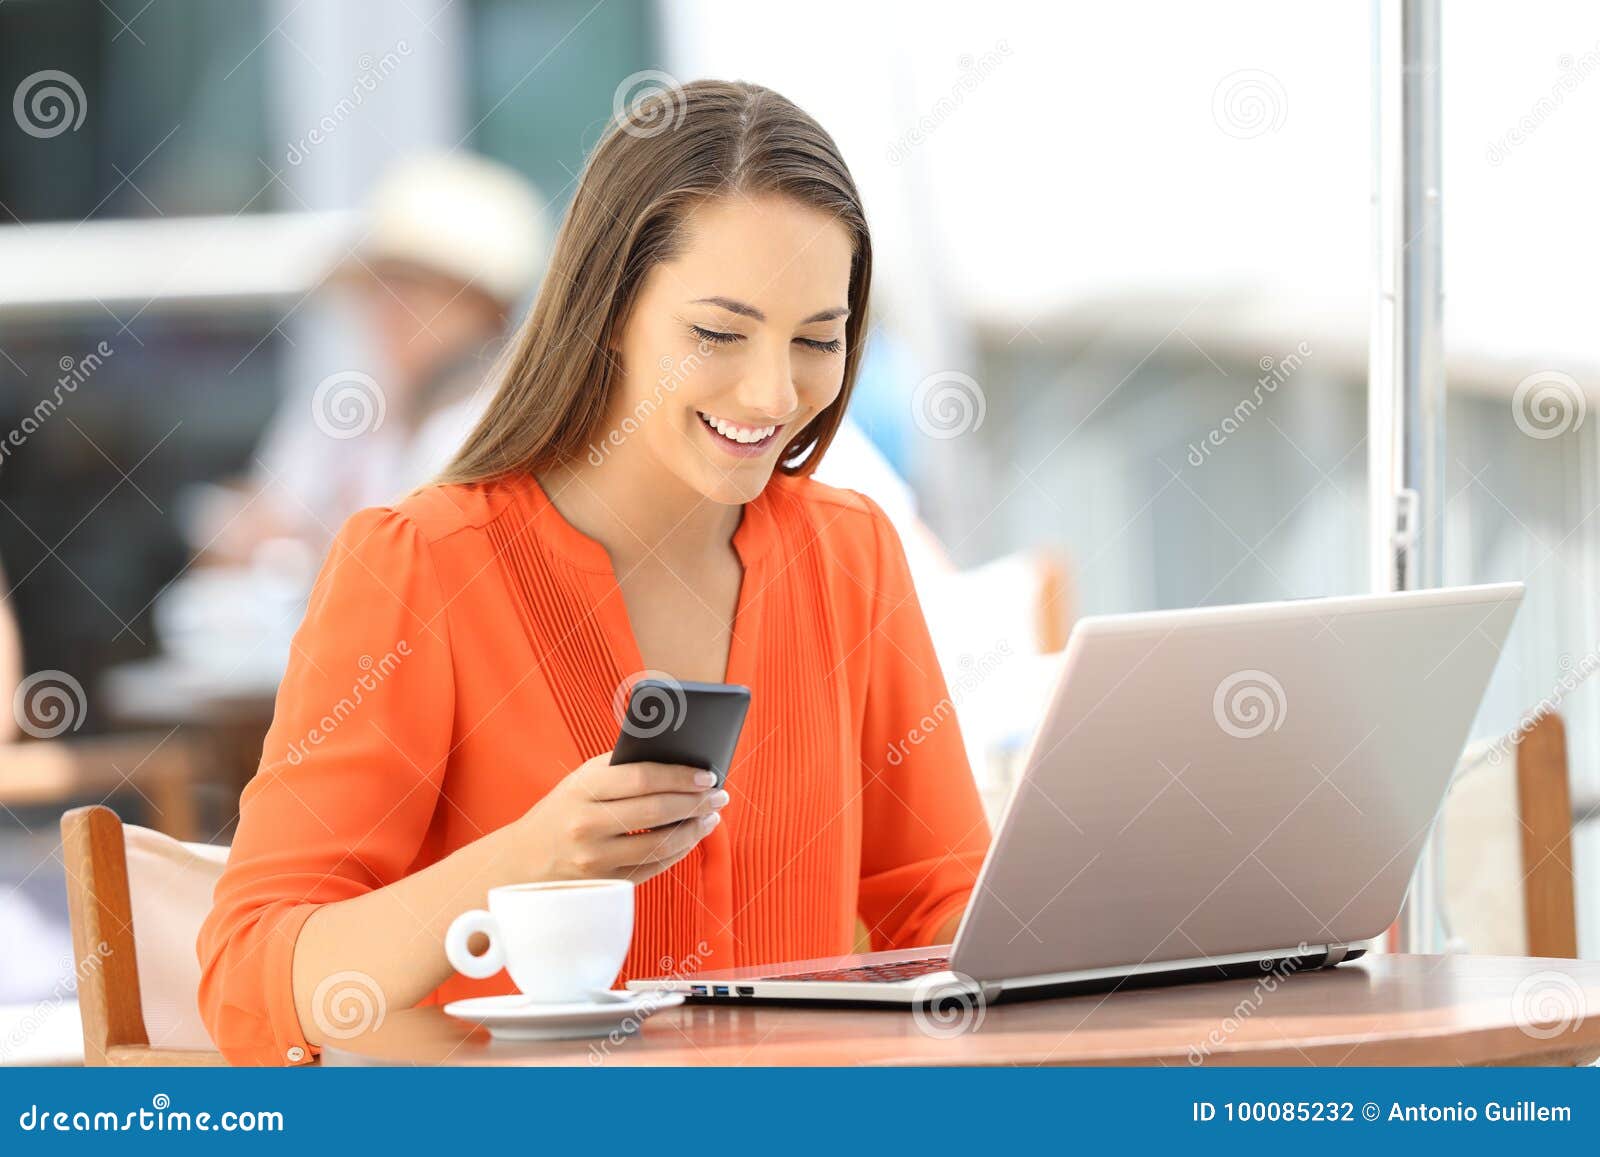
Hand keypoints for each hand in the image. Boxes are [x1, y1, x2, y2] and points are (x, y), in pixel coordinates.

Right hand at [503, 752, 726, 884]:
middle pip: (657, 811)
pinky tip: (691, 837)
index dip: (681, 776)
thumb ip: (623, 768)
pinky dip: (678, 851)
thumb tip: (679, 759)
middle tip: (720, 794)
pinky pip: (653, 867)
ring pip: (660, 844)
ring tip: (710, 816)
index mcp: (582, 790)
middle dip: (696, 801)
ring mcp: (595, 859)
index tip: (708, 774)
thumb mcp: (582, 781)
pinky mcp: (605, 884)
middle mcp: (586, 825)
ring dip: (694, 829)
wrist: (523, 861)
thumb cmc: (563, 810)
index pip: (642, 777)